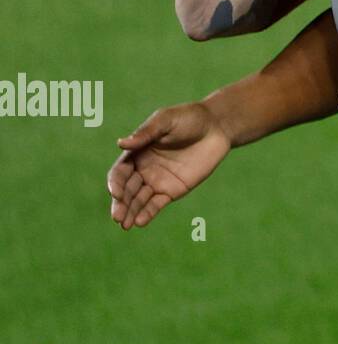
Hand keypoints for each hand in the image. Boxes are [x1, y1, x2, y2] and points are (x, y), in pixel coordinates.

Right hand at [107, 102, 231, 230]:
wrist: (216, 127)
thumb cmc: (189, 118)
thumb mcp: (167, 120)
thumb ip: (146, 133)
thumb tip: (121, 144)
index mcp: (137, 152)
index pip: (120, 172)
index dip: (115, 183)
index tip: (116, 192)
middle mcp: (143, 169)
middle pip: (126, 189)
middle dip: (120, 203)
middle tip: (117, 217)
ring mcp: (157, 181)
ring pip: (138, 200)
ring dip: (130, 212)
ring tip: (125, 224)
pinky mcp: (172, 190)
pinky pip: (156, 204)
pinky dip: (147, 213)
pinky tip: (140, 222)